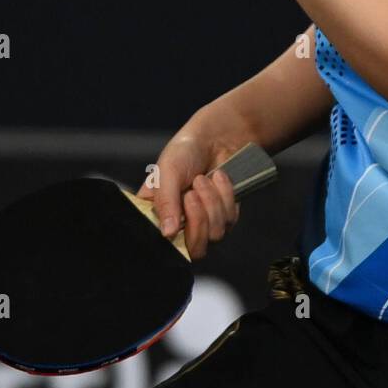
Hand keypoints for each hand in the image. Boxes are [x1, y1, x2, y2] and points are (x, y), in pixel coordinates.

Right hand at [136, 134, 243, 259]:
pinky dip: (225, 195)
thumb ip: (164, 202)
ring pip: (214, 234)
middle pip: (193, 249)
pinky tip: (217, 177)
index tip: (178, 214)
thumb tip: (167, 233)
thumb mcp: (167, 172)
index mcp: (158, 217)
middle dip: (197, 219)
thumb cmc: (185, 152)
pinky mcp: (225, 218)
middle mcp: (181, 226)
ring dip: (211, 202)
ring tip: (202, 179)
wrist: (216, 138)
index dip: (172, 240)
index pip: (161, 246)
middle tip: (192, 192)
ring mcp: (205, 224)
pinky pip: (230, 220)